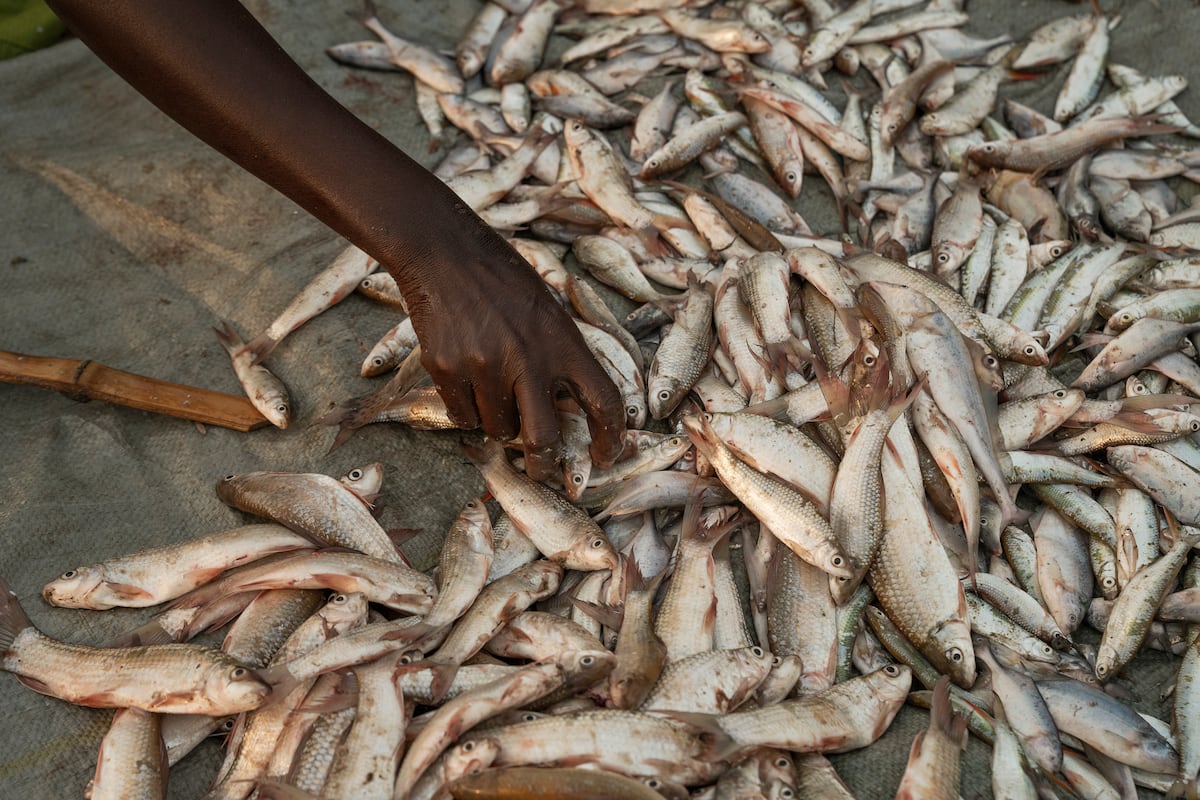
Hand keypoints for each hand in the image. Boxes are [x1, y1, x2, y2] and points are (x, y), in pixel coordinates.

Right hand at [393, 216, 624, 481]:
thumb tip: (570, 415)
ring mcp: (485, 366)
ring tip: (491, 387)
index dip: (611, 437)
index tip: (608, 456)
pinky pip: (463, 417)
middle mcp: (527, 358)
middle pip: (542, 438)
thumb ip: (562, 359)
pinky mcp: (447, 370)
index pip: (603, 400)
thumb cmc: (504, 283)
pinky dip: (467, 410)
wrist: (444, 253)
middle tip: (541, 470)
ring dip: (498, 423)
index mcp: (563, 342)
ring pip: (497, 429)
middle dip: (543, 464)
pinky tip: (466, 378)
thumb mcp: (550, 313)